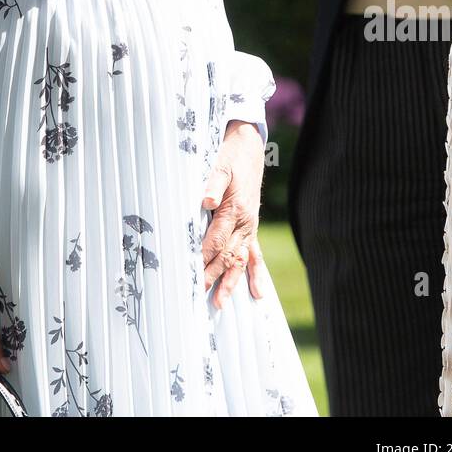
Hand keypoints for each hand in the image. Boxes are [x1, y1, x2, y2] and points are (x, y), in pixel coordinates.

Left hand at [201, 120, 267, 309]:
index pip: (216, 239)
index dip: (204, 256)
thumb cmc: (231, 156)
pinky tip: (258, 293)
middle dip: (213, 275)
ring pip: (239, 259)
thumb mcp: (220, 165)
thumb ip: (213, 184)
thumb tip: (206, 202)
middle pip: (227, 254)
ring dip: (230, 282)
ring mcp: (250, 227)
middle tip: (198, 293)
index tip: (193, 272)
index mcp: (235, 209)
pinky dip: (255, 273)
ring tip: (220, 303)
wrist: (250, 148)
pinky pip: (254, 254)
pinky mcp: (251, 227)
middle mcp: (245, 222)